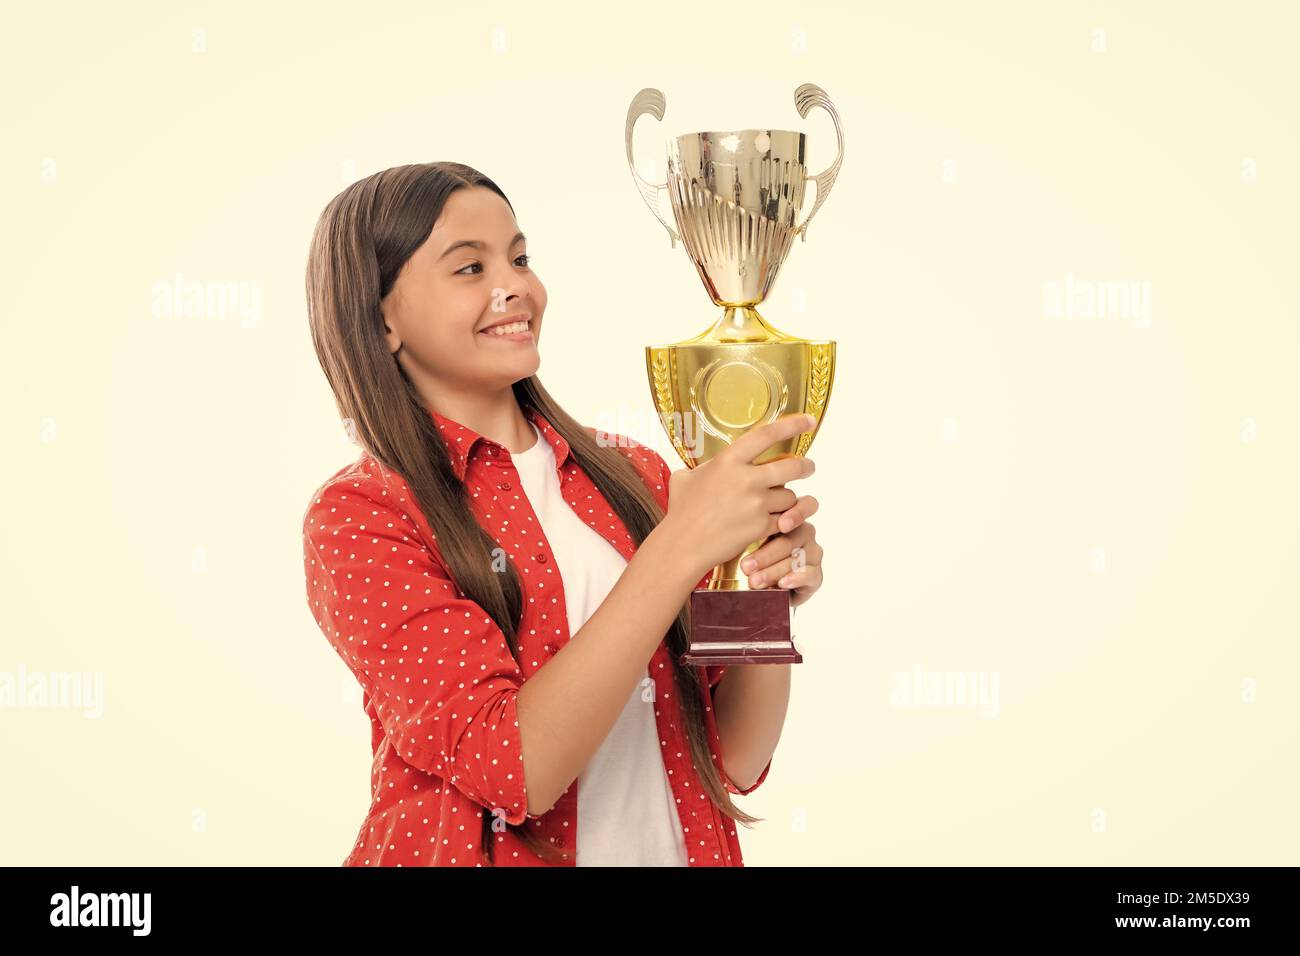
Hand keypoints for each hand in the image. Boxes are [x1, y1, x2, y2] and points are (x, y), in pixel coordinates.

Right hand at [658, 412, 817, 581]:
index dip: (793, 425)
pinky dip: (783, 521)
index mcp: (728, 460)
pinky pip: (785, 519)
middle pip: (793, 466)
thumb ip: (704, 467)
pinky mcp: (761, 526)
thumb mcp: (685, 477)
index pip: (767, 434)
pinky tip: (774, 523)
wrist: (683, 545)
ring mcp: (756, 504)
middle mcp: (746, 478)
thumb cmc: (681, 511)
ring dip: (786, 500)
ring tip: (775, 505)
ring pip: (790, 496)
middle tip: (808, 467)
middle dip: (806, 466)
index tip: (809, 421)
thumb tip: (706, 462)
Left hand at [739, 494, 822, 608]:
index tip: (781, 525)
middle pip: (794, 538)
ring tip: (754, 581)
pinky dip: (795, 579)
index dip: (797, 513)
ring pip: (798, 558)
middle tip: (745, 566)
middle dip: (768, 553)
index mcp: (791, 516)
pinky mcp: (815, 576)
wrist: (759, 585)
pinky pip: (810, 575)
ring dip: (775, 570)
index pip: (806, 505)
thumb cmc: (748, 554)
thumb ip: (746, 526)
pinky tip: (782, 583)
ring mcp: (812, 554)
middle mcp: (805, 532)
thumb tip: (732, 518)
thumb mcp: (743, 540)